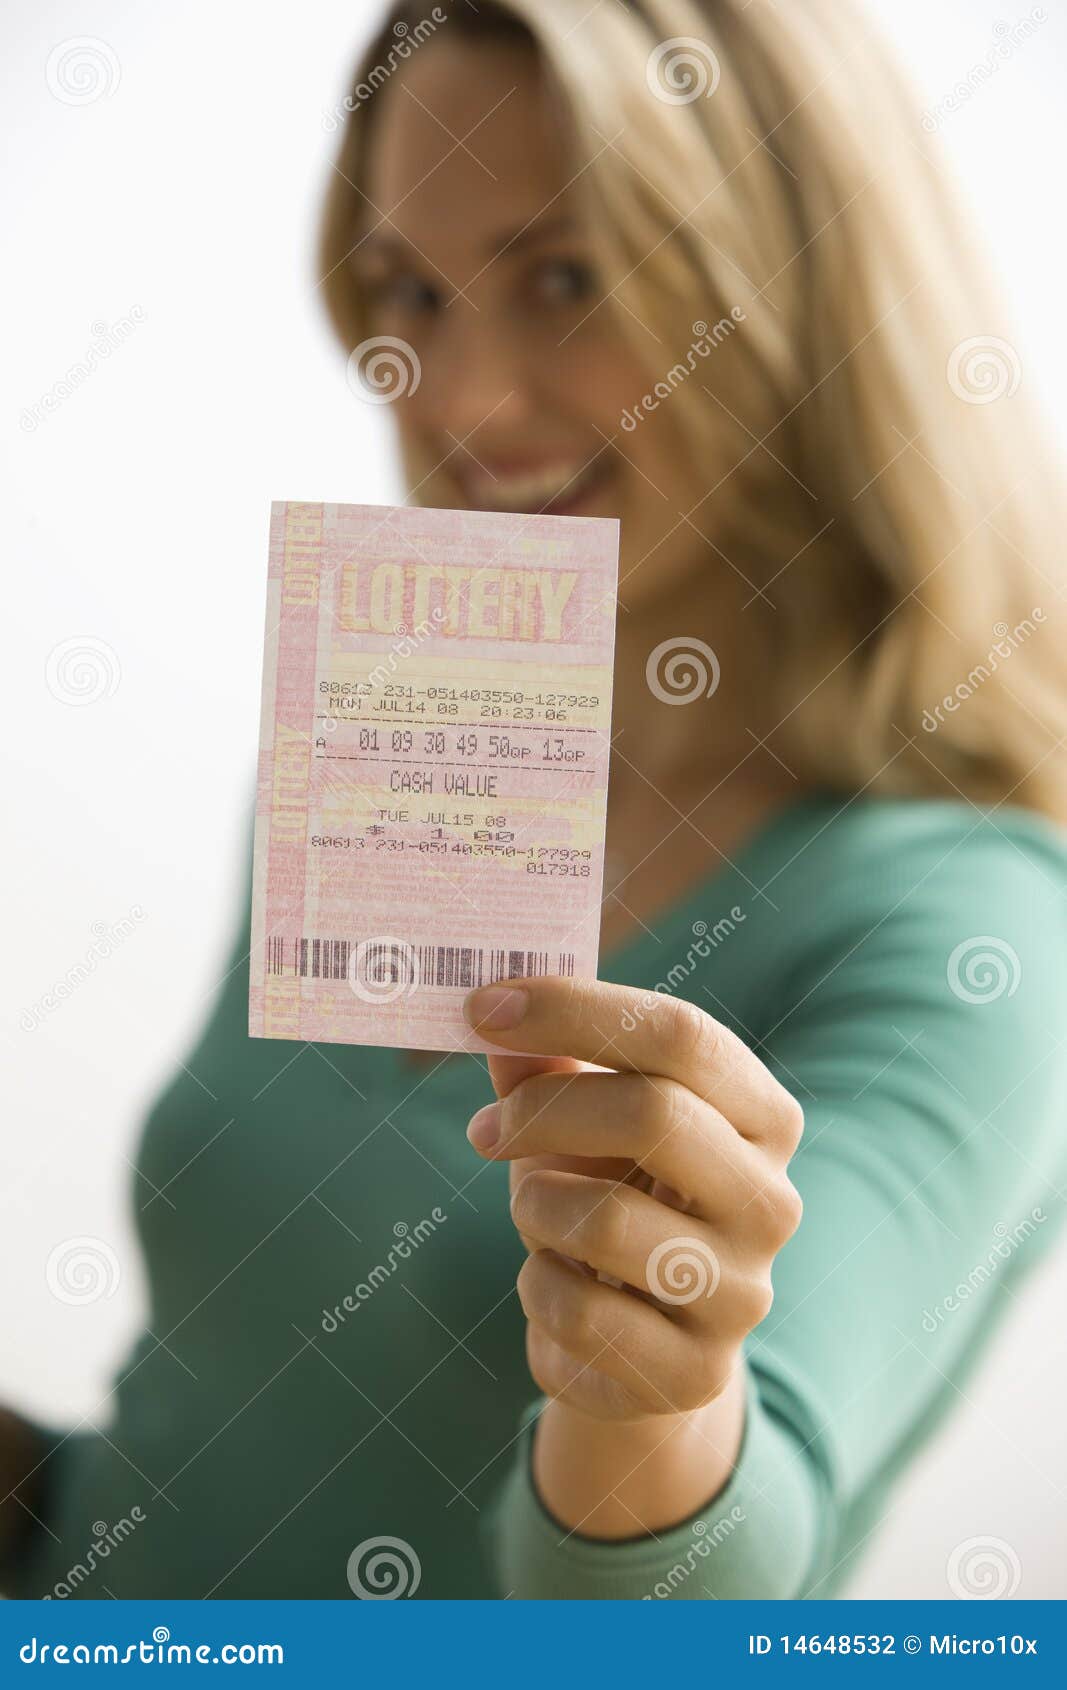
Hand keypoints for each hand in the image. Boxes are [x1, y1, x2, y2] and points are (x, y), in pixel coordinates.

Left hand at [463, 976, 803, 1426]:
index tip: (483, 1008)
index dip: (575, 1010)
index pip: (682, 1035)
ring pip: (605, 1219)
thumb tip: (492, 1006)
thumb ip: (543, 1062)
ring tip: (535, 1215)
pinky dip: (538, 1286)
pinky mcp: (696, 1372)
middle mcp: (771, 1199)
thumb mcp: (578, 1123)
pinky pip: (580, 1311)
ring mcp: (743, 1292)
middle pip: (654, 1113)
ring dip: (536, 1208)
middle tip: (484, 1129)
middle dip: (543, 1110)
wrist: (634, 1343)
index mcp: (762, 1116)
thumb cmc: (607, 1198)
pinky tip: (553, 1282)